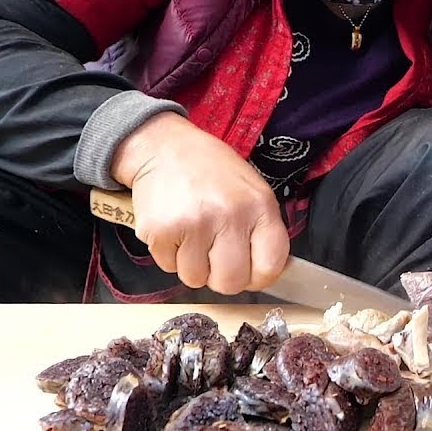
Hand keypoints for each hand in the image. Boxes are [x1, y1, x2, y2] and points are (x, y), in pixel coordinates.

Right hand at [110, 112, 289, 294]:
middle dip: (221, 276)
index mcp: (260, 206)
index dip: (258, 277)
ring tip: (192, 235)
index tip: (249, 271)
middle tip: (214, 256)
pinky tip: (175, 228)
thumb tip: (267, 272)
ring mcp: (194, 224)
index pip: (270, 266)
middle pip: (231, 282)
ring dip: (192, 265)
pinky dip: (170, 255)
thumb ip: (262, 230)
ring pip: (196, 279)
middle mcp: (230, 216)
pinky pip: (169, 267)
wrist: (163, 148)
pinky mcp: (161, 231)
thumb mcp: (252, 190)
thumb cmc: (211, 171)